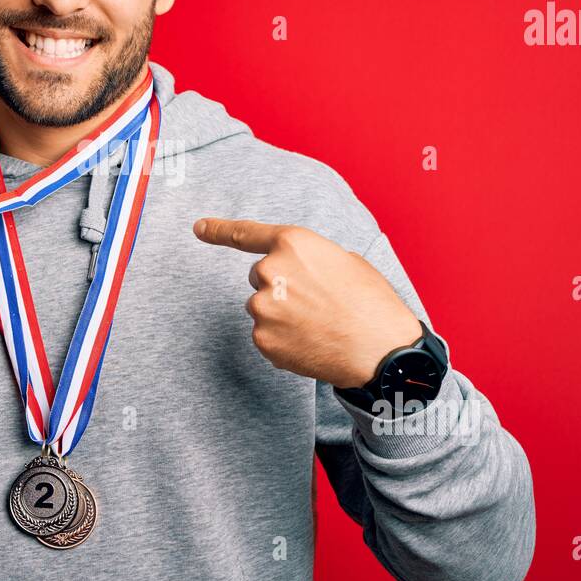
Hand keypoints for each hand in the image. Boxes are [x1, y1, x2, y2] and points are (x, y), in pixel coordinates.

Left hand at [193, 217, 421, 388]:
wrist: (381, 352)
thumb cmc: (371, 304)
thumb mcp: (346, 262)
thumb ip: (312, 259)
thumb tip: (301, 272)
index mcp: (293, 243)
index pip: (246, 234)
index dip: (219, 230)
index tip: (198, 228)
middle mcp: (270, 271)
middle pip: (261, 277)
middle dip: (282, 287)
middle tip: (318, 302)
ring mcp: (262, 307)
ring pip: (264, 308)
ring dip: (283, 315)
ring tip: (319, 325)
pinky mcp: (262, 339)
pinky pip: (266, 335)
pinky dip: (284, 340)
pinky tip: (311, 343)